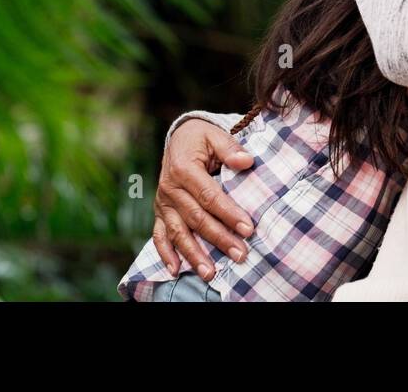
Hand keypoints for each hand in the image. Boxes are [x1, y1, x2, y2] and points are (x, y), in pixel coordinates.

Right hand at [151, 118, 256, 281]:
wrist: (178, 138)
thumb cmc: (201, 138)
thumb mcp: (215, 135)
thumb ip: (230, 148)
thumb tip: (246, 161)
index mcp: (184, 169)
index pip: (210, 196)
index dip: (229, 213)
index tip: (248, 228)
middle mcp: (170, 188)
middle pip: (197, 218)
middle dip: (219, 239)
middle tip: (240, 254)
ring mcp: (163, 203)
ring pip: (178, 232)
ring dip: (194, 254)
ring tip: (210, 273)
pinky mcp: (160, 212)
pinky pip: (160, 235)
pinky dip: (165, 253)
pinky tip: (176, 270)